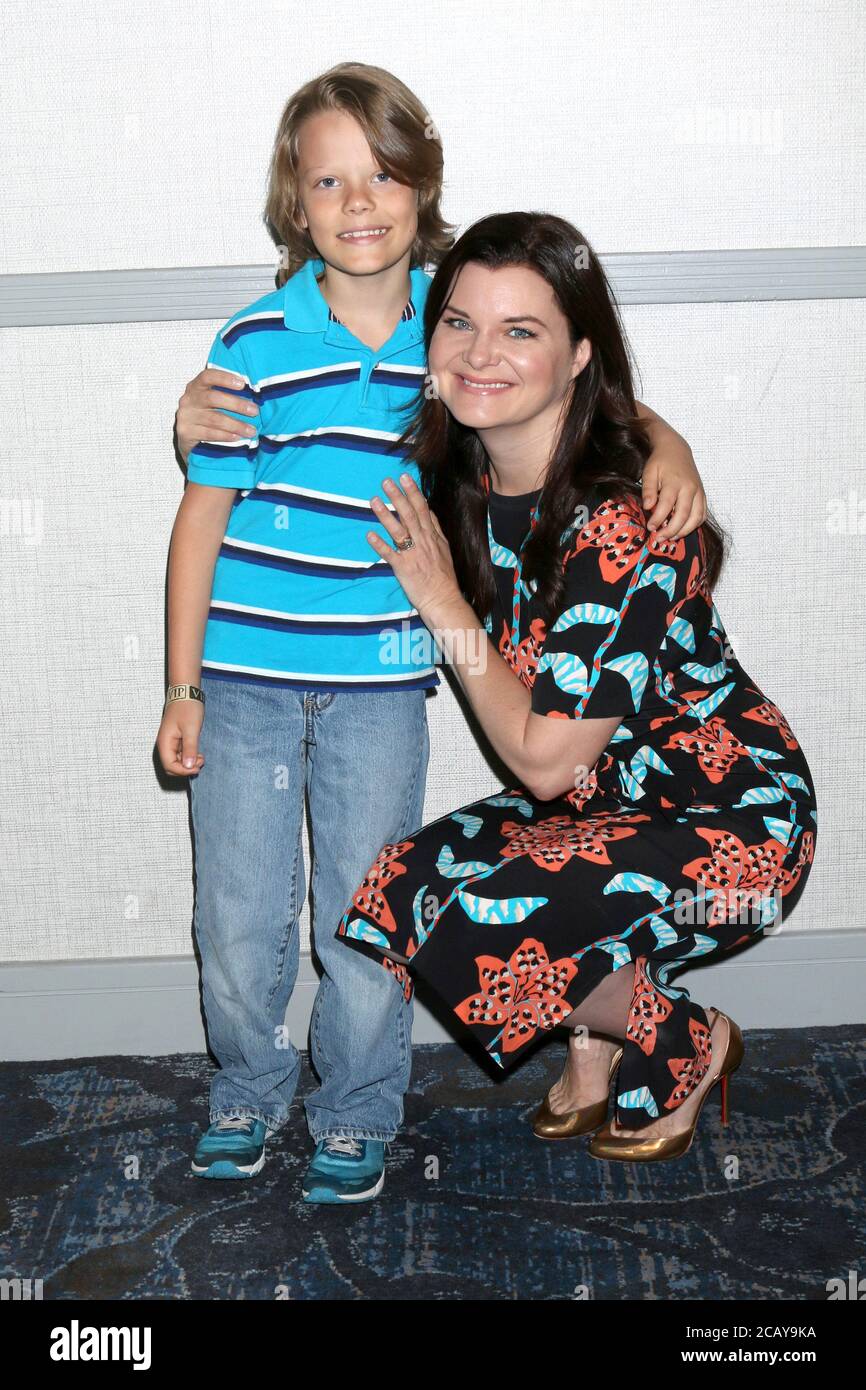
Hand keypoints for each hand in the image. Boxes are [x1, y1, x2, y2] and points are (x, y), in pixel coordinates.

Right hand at [157, 700, 204, 776]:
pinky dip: (189, 757)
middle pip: (171, 767)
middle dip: (185, 769)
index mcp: (165, 742)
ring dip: (188, 763)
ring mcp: (170, 743)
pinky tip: (198, 754)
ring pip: (177, 762)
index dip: (183, 771)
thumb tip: (188, 766)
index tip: (196, 767)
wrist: (186, 692)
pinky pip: (180, 755)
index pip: (169, 766)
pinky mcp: (177, 740)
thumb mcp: (191, 729)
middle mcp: (165, 744)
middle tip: (200, 762)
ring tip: (201, 757)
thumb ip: (189, 749)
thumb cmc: (187, 707)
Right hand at [174, 368, 258, 464]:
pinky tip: (238, 437)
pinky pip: (209, 434)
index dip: (224, 378)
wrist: (187, 439)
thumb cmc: (206, 415)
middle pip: (213, 398)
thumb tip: (254, 395)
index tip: (242, 383)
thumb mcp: (211, 401)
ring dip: (236, 425)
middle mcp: (189, 399)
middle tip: (254, 411)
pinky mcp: (186, 433)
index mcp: (196, 386)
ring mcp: (186, 416)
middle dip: (236, 404)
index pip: (207, 376)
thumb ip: (225, 394)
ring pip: (214, 419)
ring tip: (251, 430)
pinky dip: (226, 436)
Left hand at [366, 474, 461, 617]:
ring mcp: (413, 554)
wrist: (443, 599)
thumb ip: (436, 529)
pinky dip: (379, 544)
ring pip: (398, 531)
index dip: (413, 492)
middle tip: (386, 481)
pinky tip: (369, 534)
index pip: (423, 510)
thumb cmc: (443, 577)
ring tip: (374, 500)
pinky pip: (390, 554)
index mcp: (433, 537)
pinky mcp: (404, 568)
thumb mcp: (444, 549)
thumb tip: (429, 511)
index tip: (405, 477)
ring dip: (385, 515)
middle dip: (398, 497)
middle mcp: (423, 542)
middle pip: (410, 515)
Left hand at [642, 449, 706, 539]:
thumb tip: (648, 507)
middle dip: (671, 530)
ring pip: (696, 517)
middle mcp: (689, 488)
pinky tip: (683, 530)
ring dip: (684, 531)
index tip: (650, 528)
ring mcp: (698, 492)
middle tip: (659, 538)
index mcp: (674, 482)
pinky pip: (703, 514)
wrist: (676, 449)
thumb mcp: (649, 472)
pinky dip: (694, 524)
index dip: (658, 519)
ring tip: (671, 538)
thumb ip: (648, 490)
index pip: (667, 505)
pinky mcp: (702, 495)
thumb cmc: (660, 461)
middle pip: (683, 514)